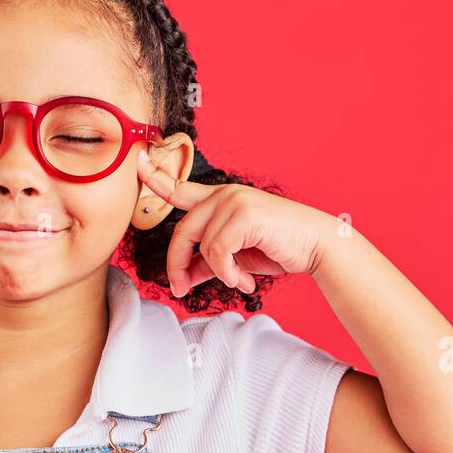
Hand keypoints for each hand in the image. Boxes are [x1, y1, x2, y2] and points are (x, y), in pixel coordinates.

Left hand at [136, 149, 331, 297]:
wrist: (315, 247)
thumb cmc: (277, 248)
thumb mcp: (233, 258)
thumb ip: (206, 262)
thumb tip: (182, 278)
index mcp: (219, 200)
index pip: (181, 188)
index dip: (157, 178)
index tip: (138, 163)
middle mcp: (224, 194)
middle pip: (181, 231)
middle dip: (177, 265)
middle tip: (180, 289)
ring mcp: (234, 201)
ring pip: (201, 244)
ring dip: (217, 273)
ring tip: (237, 281)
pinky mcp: (245, 214)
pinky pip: (217, 251)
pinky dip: (228, 273)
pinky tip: (244, 281)